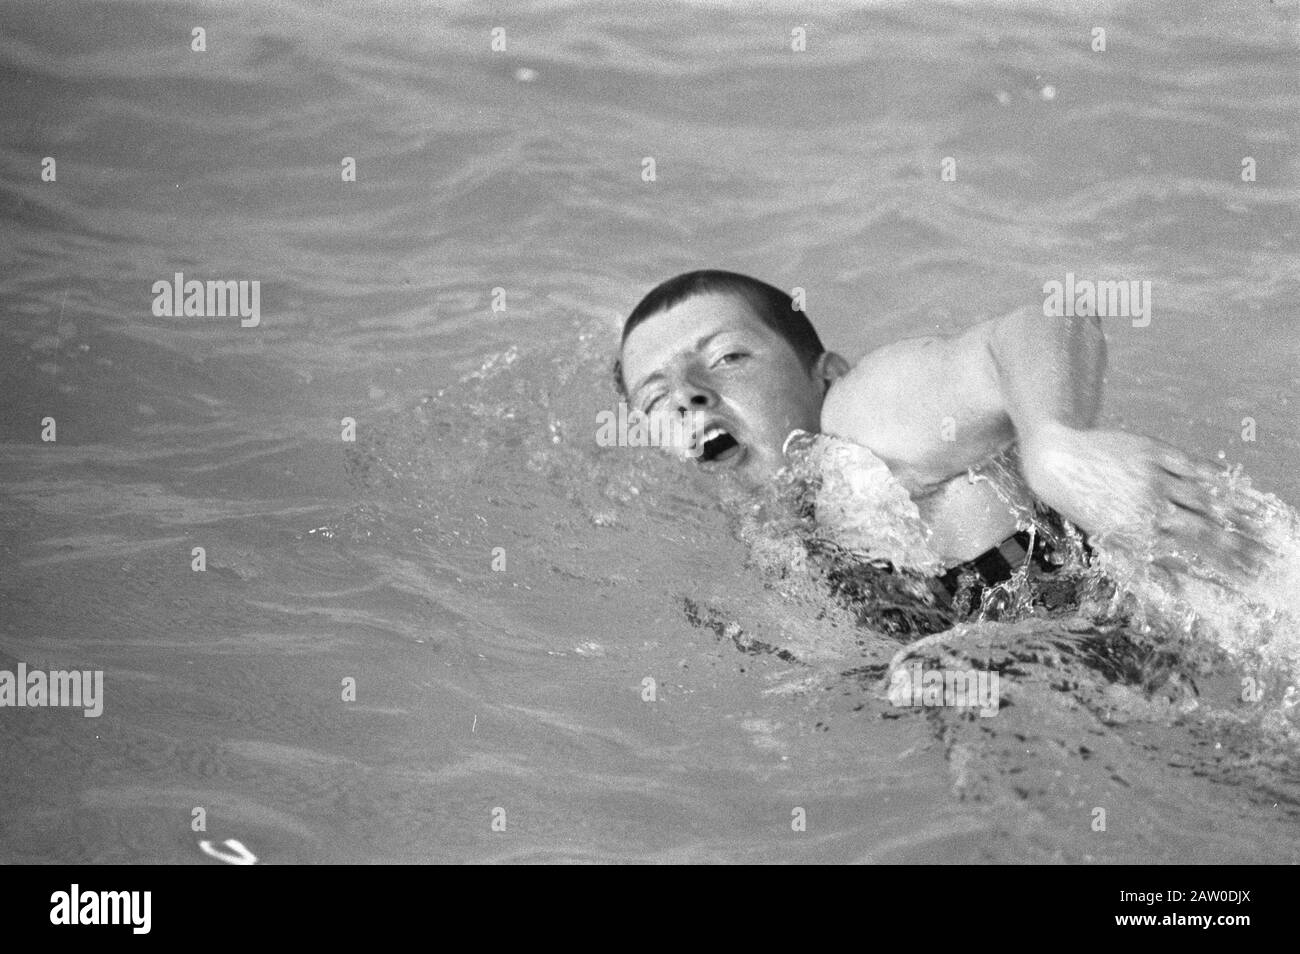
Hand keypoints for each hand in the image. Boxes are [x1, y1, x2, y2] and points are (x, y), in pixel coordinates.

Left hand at [1018, 425, 1270, 581]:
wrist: (1057, 461)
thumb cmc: (1083, 504)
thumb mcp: (1107, 537)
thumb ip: (1145, 560)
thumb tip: (1175, 590)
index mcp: (1138, 533)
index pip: (1192, 554)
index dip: (1225, 565)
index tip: (1250, 574)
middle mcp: (1148, 507)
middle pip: (1206, 529)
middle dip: (1240, 544)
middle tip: (1267, 555)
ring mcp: (1153, 477)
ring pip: (1205, 496)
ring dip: (1238, 511)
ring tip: (1263, 523)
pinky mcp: (1153, 452)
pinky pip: (1192, 465)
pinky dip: (1216, 475)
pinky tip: (1235, 483)